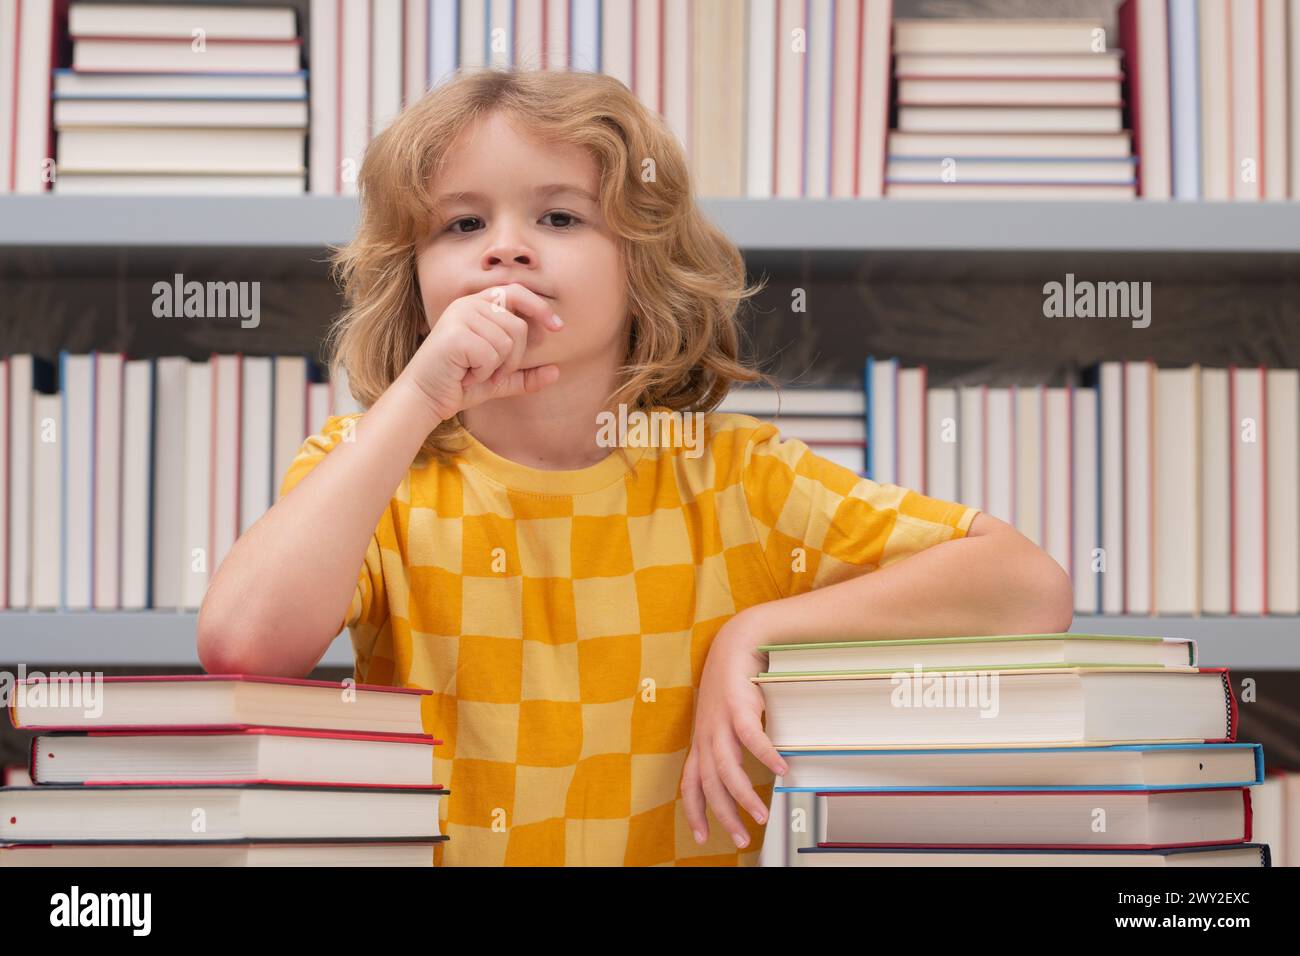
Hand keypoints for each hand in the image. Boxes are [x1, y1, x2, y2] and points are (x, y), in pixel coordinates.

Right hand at [400, 282, 564, 422]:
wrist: (424, 398)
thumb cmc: (458, 385)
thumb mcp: (498, 379)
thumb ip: (524, 375)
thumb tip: (557, 372)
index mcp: (479, 306)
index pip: (517, 292)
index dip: (540, 307)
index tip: (558, 327)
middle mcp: (469, 304)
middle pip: (518, 326)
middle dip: (513, 358)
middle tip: (492, 373)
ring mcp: (460, 316)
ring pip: (507, 342)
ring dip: (496, 368)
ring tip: (473, 373)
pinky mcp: (455, 334)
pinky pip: (491, 354)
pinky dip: (483, 373)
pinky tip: (464, 375)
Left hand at [680, 609, 787, 849]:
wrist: (734, 645)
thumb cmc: (731, 684)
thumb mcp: (724, 720)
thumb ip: (729, 745)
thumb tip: (746, 773)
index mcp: (701, 742)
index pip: (691, 785)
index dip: (694, 812)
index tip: (702, 837)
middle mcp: (706, 736)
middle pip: (710, 786)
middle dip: (725, 817)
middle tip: (742, 839)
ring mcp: (719, 723)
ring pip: (728, 770)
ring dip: (744, 797)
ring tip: (761, 815)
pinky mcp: (737, 708)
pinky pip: (751, 738)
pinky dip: (766, 756)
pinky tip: (781, 771)